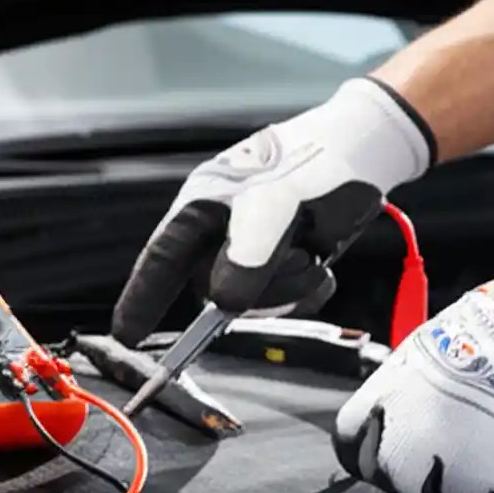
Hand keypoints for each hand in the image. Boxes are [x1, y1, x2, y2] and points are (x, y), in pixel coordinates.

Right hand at [111, 77, 432, 347]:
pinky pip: (282, 303)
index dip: (142, 296)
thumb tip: (223, 303)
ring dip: (288, 288)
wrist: (367, 157)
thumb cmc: (316, 164)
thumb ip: (248, 253)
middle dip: (258, 287)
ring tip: (310, 251)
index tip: (127, 334)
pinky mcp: (283, 266)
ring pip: (252, 301)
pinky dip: (307, 291)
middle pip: (214, 289)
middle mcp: (221, 231)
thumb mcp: (279, 205)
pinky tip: (321, 265)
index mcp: (203, 205)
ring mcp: (252, 252)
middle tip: (295, 256)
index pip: (162, 257)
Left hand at [332, 198, 493, 492]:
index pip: (350, 444)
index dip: (369, 449)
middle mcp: (422, 434)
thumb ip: (406, 388)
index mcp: (395, 392)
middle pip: (398, 481)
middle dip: (423, 469)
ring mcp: (470, 464)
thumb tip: (393, 419)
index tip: (388, 451)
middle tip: (456, 443)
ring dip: (477, 476)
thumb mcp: (436, 343)